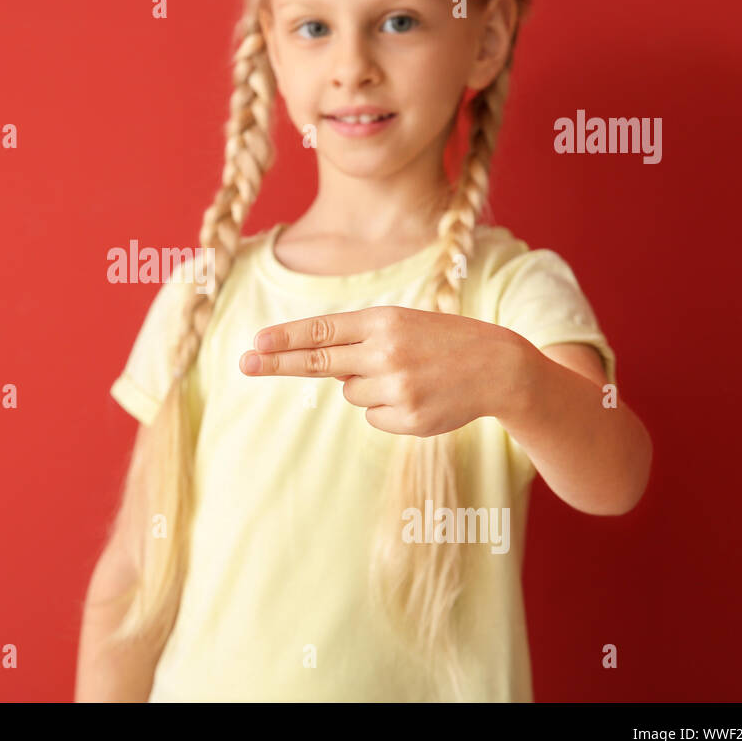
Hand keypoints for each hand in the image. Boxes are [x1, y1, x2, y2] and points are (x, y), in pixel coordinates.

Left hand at [238, 305, 519, 436]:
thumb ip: (359, 339)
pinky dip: (388, 410)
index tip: (256, 342)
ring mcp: (397, 388)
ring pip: (349, 393)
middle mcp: (386, 353)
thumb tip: (317, 365)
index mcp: (383, 322)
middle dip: (277, 363)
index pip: (322, 330)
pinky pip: (373, 417)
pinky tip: (418, 396)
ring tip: (407, 375)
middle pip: (318, 362)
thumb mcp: (402, 324)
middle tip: (244, 363)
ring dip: (367, 387)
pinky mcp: (408, 418)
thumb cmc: (442, 341)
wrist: (497, 368)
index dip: (286, 337)